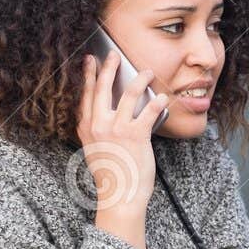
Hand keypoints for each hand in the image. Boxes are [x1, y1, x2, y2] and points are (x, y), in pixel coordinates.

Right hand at [77, 51, 166, 212]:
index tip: (90, 60)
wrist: (119, 195)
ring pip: (129, 93)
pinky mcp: (135, 135)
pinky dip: (158, 102)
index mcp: (86, 127)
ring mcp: (116, 129)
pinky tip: (163, 97)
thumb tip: (103, 117)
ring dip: (140, 79)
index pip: (85, 94)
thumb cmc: (110, 175)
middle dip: (108, 67)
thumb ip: (95, 131)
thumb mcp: (94, 149)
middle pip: (102, 87)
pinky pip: (149, 111)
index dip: (88, 75)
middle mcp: (98, 124)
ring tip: (148, 72)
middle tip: (114, 54)